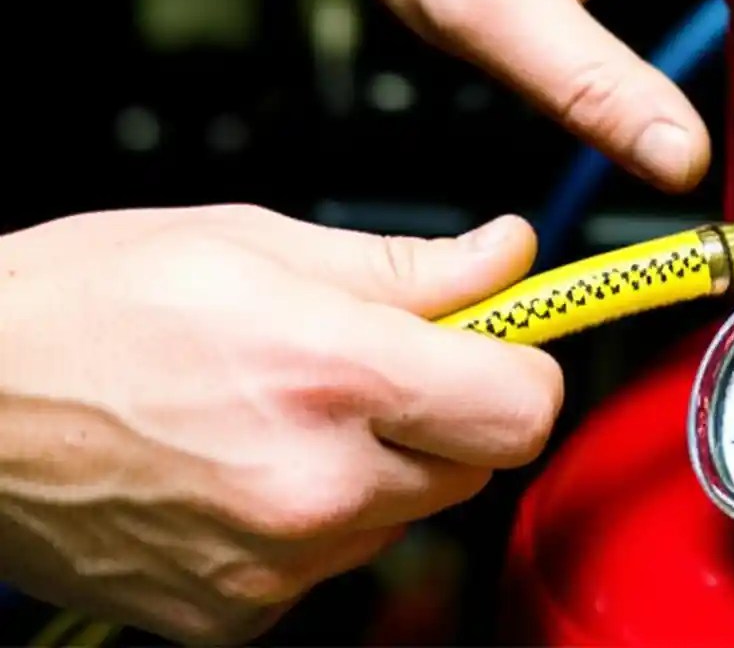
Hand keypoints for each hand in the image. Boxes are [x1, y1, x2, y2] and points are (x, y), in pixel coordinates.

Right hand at [0, 205, 562, 642]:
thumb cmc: (88, 309)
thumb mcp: (258, 243)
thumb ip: (409, 267)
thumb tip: (507, 256)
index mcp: (333, 374)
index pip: (525, 407)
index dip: (523, 369)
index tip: (500, 348)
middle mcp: (316, 484)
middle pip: (476, 463)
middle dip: (446, 414)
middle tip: (370, 369)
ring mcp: (279, 562)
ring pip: (406, 514)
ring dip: (377, 467)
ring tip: (280, 415)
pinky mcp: (241, 612)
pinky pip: (335, 560)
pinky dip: (314, 519)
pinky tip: (243, 471)